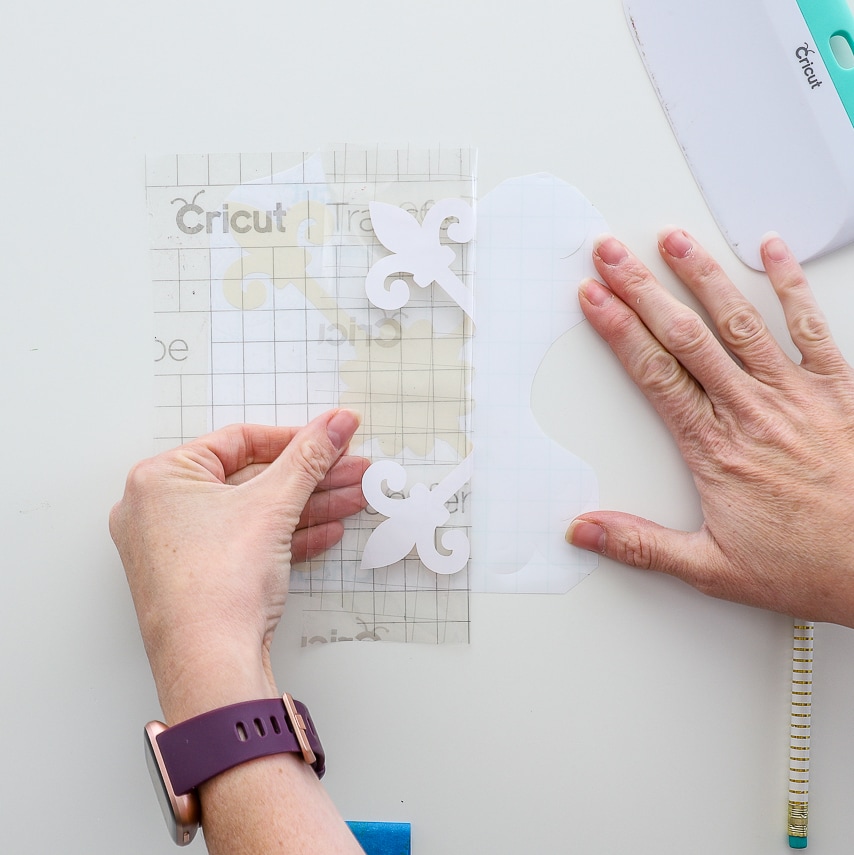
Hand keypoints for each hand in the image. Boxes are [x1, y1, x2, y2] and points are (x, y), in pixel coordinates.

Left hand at [110, 409, 367, 720]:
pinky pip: (246, 543)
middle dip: (310, 477)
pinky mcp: (198, 577)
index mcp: (161, 478)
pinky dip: (285, 536)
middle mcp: (160, 510)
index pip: (238, 441)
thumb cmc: (217, 586)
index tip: (331, 438)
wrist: (210, 664)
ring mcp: (177, 547)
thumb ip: (310, 457)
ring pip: (253, 514)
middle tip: (350, 469)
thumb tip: (336, 423)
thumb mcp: (273, 506)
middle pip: (250, 479)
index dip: (294, 438)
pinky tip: (326, 532)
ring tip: (351, 499)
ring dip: (306, 506)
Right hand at [567, 229, 853, 626]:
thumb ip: (641, 545)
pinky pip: (811, 327)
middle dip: (643, 288)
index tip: (593, 298)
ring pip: (740, 322)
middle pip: (685, 336)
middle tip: (613, 253)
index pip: (654, 374)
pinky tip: (771, 251)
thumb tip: (583, 532)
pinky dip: (790, 285)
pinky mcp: (837, 389)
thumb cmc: (809, 567)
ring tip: (674, 240)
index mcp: (715, 449)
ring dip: (703, 276)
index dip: (618, 329)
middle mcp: (751, 411)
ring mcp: (796, 395)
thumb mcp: (712, 570)